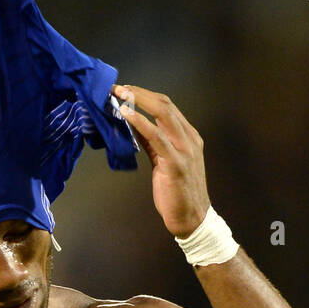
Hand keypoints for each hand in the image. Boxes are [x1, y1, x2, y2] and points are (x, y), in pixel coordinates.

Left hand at [113, 84, 210, 237]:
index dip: (145, 95)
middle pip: (164, 105)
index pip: (167, 106)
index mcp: (189, 136)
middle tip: (117, 88)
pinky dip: (140, 123)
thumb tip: (133, 127)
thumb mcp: (164, 162)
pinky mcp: (176, 163)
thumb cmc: (176, 193)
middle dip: (139, 93)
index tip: (125, 90)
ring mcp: (184, 150)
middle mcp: (189, 138)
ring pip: (163, 114)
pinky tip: (126, 115)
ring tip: (119, 96)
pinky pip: (157, 136)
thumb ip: (153, 144)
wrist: (191, 218)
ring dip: (138, 101)